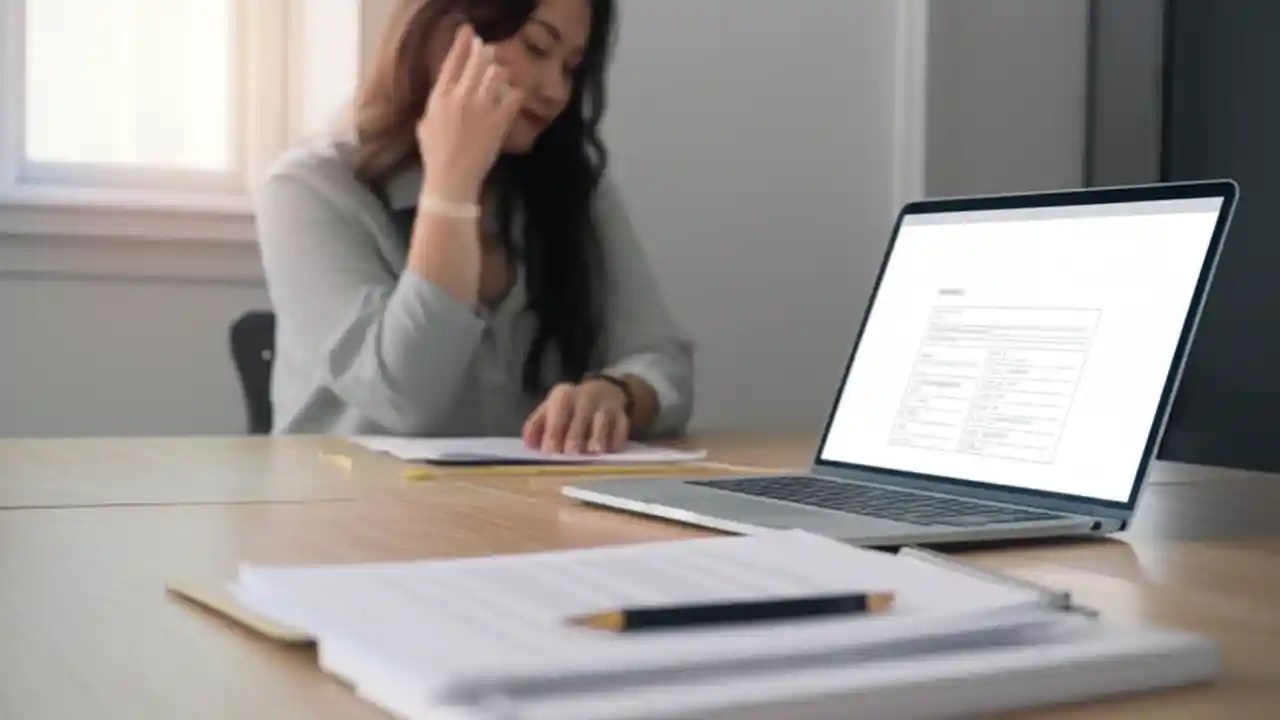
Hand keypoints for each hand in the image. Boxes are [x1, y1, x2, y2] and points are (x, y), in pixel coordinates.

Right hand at [416, 24, 523, 202]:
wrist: (451, 178)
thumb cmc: (435, 154)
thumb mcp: (425, 124)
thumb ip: (436, 104)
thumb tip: (444, 93)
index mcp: (440, 97)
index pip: (452, 62)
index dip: (462, 44)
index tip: (469, 32)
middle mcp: (461, 97)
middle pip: (478, 62)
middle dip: (485, 54)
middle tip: (489, 52)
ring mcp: (482, 108)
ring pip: (497, 75)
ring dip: (501, 72)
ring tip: (501, 75)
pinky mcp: (499, 121)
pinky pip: (514, 97)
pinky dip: (516, 93)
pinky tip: (515, 95)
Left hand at [522, 381, 630, 455]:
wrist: (605, 392)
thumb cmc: (570, 409)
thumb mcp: (550, 411)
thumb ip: (536, 427)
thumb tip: (528, 445)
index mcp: (563, 396)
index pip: (557, 412)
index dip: (553, 432)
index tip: (549, 451)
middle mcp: (585, 397)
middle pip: (580, 415)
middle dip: (575, 435)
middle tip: (571, 454)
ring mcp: (606, 406)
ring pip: (602, 420)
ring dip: (598, 436)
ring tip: (594, 452)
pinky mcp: (622, 416)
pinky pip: (621, 427)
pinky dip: (617, 439)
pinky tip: (611, 452)